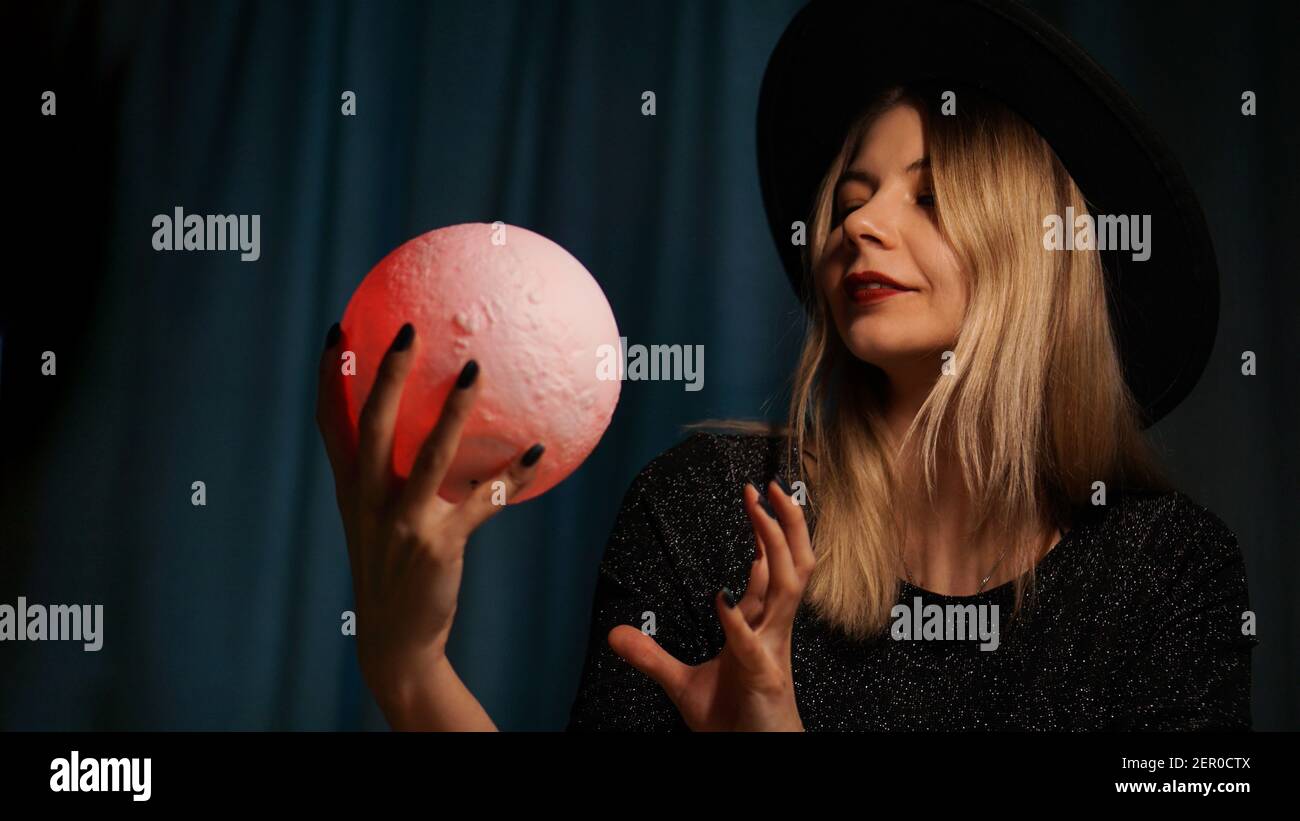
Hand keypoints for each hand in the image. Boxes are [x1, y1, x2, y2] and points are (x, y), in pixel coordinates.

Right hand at [315, 322, 544, 718]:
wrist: (394, 642)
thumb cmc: (392, 571)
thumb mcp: (374, 522)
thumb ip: (387, 478)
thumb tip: (425, 430)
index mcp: (349, 489)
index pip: (330, 423)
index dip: (332, 376)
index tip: (339, 331)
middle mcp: (368, 500)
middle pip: (374, 425)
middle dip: (387, 375)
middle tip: (408, 330)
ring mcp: (401, 522)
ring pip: (429, 455)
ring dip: (453, 411)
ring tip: (475, 370)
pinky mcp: (438, 545)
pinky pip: (482, 501)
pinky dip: (511, 475)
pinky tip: (537, 452)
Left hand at [608, 480, 812, 731]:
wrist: (756, 756)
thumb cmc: (733, 721)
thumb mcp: (682, 685)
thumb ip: (652, 658)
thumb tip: (615, 634)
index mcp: (763, 627)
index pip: (775, 568)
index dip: (770, 531)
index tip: (756, 496)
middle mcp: (773, 632)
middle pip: (796, 565)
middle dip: (787, 523)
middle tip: (765, 485)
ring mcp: (771, 652)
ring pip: (790, 588)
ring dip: (776, 547)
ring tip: (759, 513)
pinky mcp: (762, 679)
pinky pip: (752, 643)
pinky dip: (735, 620)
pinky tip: (718, 599)